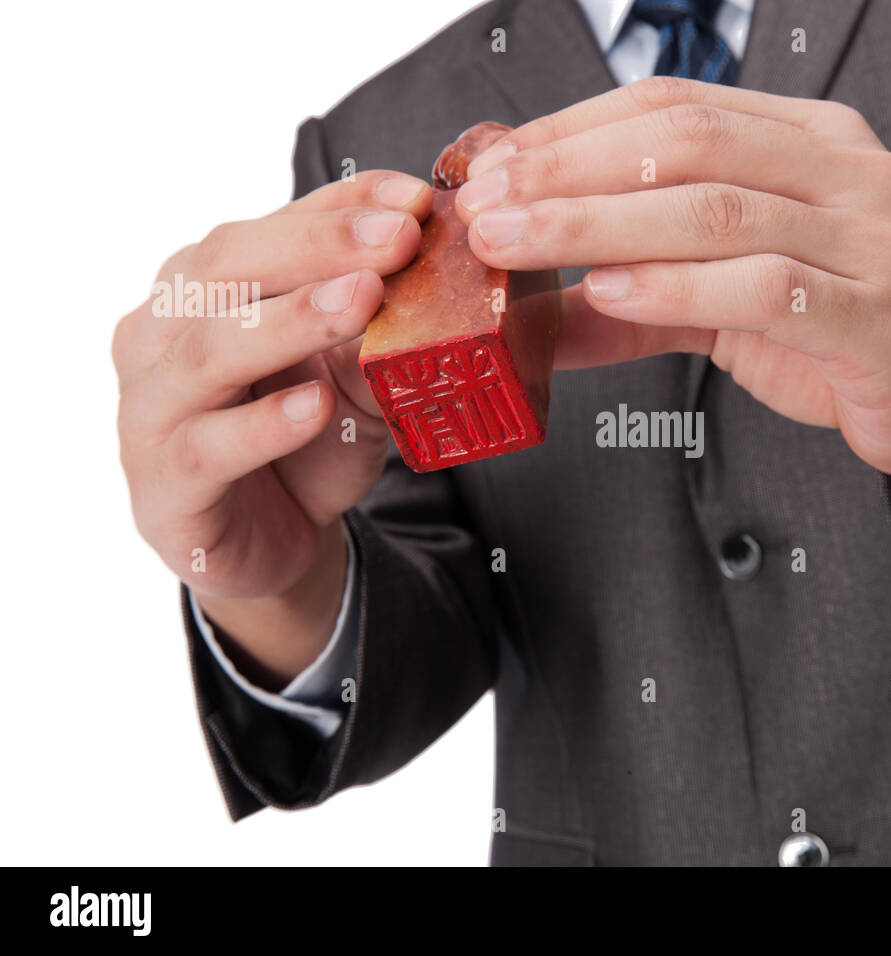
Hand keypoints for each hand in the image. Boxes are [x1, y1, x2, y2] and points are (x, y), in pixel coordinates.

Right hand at [113, 171, 431, 680]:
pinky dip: (264, 424)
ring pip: (208, 352)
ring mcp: (151, 411)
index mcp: (198, 289)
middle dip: (318, 247)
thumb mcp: (352, 370)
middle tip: (398, 239)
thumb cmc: (304, 440)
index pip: (266, 227)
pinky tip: (314, 406)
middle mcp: (159, 336)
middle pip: (225, 270)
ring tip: (363, 301)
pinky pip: (209, 448)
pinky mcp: (165, 489)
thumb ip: (373, 320)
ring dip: (291, 321)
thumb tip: (430, 256)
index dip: (339, 206)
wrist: (272, 543)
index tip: (413, 198)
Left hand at [455, 78, 890, 539]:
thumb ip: (638, 295)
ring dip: (601, 225)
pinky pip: (766, 287)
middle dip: (569, 172)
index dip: (572, 132)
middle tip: (486, 206)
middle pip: (687, 146)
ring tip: (519, 246)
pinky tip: (612, 292)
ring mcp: (872, 238)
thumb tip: (529, 312)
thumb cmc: (842, 328)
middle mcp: (845, 172)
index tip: (493, 169)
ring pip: (719, 210)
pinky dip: (677, 288)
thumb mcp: (730, 299)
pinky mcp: (882, 315)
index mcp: (808, 141)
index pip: (673, 106)